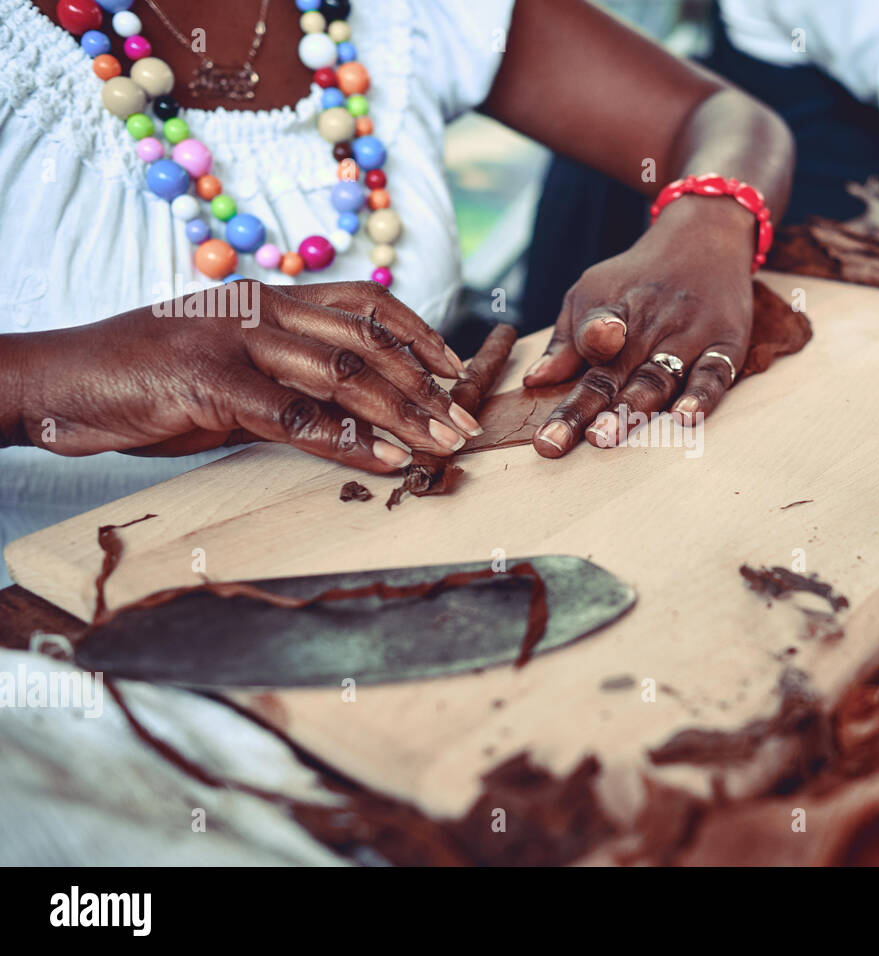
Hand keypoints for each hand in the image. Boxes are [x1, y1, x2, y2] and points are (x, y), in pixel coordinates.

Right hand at [7, 280, 481, 471]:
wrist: (58, 381)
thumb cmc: (143, 379)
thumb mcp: (228, 370)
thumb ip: (285, 380)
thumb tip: (351, 414)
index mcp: (267, 298)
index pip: (363, 302)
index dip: (418, 333)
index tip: (456, 367)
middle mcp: (259, 308)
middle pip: (367, 341)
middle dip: (425, 385)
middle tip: (465, 422)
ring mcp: (234, 340)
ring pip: (343, 374)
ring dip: (403, 414)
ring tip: (443, 444)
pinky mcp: (208, 381)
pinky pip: (296, 414)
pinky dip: (349, 442)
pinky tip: (387, 461)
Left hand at [522, 196, 754, 456]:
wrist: (706, 235)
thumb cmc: (640, 275)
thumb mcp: (594, 291)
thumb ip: (568, 339)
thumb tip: (535, 380)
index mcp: (614, 309)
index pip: (591, 332)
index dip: (577, 349)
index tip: (544, 380)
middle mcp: (651, 323)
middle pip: (614, 373)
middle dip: (585, 409)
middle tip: (556, 442)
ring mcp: (690, 334)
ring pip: (657, 378)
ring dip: (631, 409)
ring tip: (604, 437)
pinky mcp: (726, 344)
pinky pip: (715, 374)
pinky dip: (701, 396)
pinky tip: (685, 417)